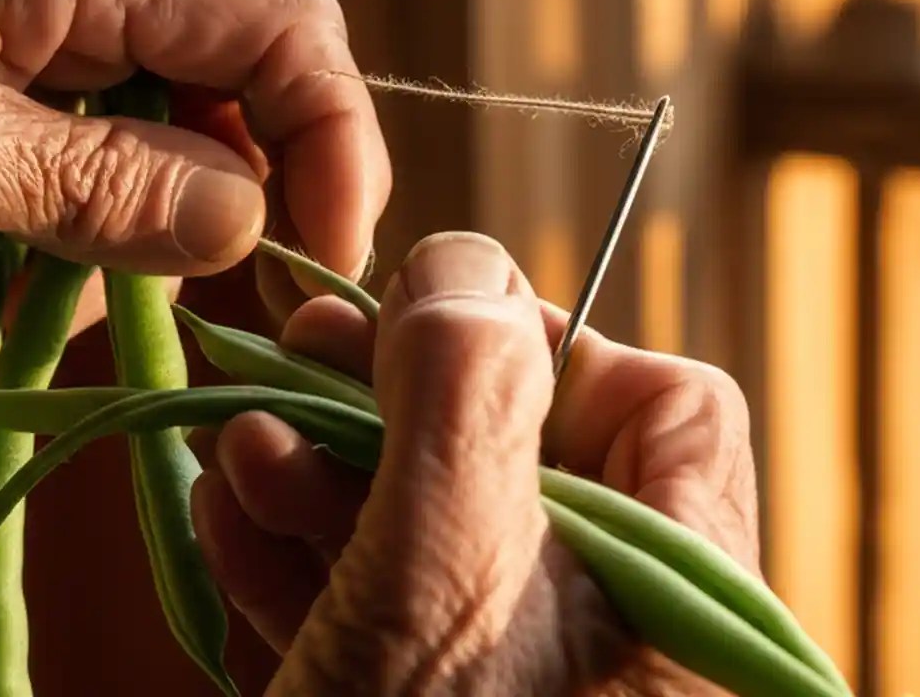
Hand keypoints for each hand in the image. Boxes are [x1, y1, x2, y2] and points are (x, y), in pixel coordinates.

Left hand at [0, 0, 389, 333]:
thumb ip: (101, 186)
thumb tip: (245, 227)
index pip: (294, 33)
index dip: (337, 150)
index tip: (320, 262)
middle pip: (266, 45)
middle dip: (275, 164)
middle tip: (245, 274)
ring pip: (204, 70)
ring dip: (195, 175)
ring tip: (145, 271)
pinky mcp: (39, 2)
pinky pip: (132, 78)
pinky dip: (130, 161)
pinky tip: (86, 230)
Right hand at [190, 232, 759, 694]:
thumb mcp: (444, 581)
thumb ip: (464, 404)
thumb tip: (463, 263)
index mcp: (682, 595)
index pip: (665, 406)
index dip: (550, 343)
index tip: (428, 325)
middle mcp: (619, 635)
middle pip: (526, 454)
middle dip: (399, 395)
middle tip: (299, 345)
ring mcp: (524, 678)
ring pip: (439, 526)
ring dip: (332, 469)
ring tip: (244, 441)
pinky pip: (389, 608)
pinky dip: (313, 557)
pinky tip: (238, 515)